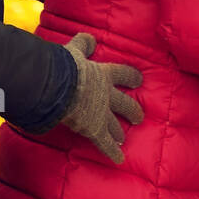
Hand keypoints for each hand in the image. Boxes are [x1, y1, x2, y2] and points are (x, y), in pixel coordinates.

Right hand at [59, 33, 143, 163]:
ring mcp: (101, 114)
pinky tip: (119, 159)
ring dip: (119, 131)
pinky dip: (111, 152)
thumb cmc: (64, 67)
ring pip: (114, 125)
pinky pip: (104, 143)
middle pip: (124, 103)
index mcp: (103, 75)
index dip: (131, 77)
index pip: (122, 74)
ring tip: (123, 137)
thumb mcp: (74, 50)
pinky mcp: (93, 129)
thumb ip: (82, 44)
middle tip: (139, 117)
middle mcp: (106, 95)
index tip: (139, 80)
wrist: (59, 87)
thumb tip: (90, 39)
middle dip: (132, 110)